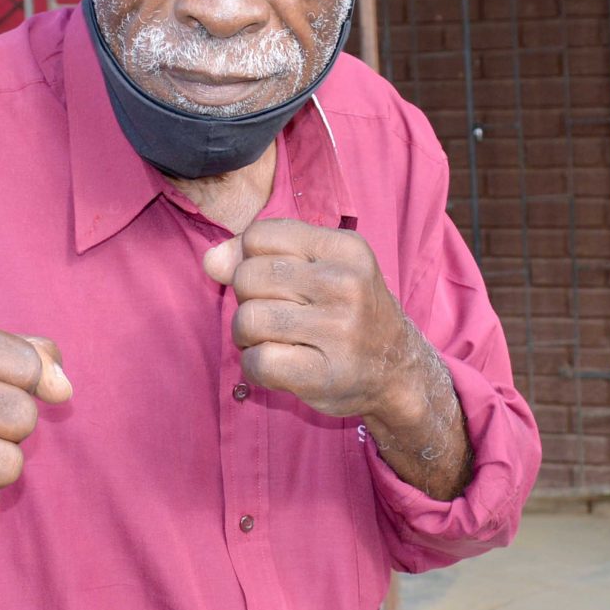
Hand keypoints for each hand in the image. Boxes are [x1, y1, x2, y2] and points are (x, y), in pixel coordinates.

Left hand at [202, 219, 473, 500]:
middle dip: (247, 299)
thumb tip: (211, 259)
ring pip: (248, 319)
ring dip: (247, 336)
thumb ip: (262, 255)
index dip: (250, 258)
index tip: (273, 282)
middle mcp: (346, 284)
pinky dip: (254, 366)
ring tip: (272, 341)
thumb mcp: (319, 269)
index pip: (260, 235)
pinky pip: (257, 362)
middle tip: (273, 316)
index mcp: (346, 248)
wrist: (397, 370)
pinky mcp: (324, 374)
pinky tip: (277, 366)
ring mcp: (339, 331)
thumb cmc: (347, 312)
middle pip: (248, 277)